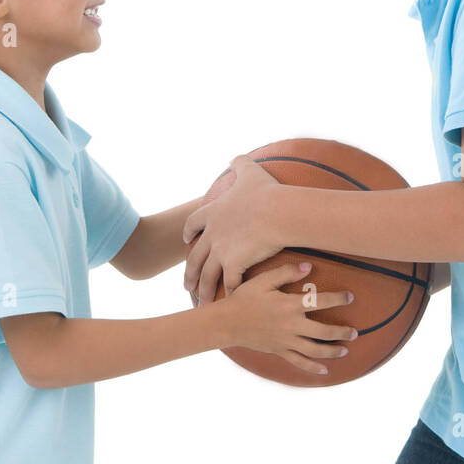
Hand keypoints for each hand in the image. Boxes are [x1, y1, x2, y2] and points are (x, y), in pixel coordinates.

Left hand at [182, 154, 283, 303]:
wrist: (278, 212)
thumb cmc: (268, 192)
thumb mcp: (250, 172)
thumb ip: (240, 163)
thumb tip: (235, 158)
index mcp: (214, 213)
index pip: (193, 224)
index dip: (189, 233)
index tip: (186, 242)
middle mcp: (213, 234)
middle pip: (195, 257)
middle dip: (190, 272)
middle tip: (186, 284)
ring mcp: (221, 251)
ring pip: (207, 276)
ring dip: (204, 291)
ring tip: (201, 304)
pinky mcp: (234, 265)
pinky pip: (229, 285)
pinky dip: (228, 296)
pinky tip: (228, 305)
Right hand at [219, 261, 356, 375]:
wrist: (227, 322)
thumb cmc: (245, 298)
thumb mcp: (264, 280)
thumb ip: (287, 272)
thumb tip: (309, 267)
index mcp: (290, 305)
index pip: (320, 301)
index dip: (338, 299)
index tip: (350, 297)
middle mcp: (292, 325)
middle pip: (324, 331)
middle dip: (341, 332)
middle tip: (355, 332)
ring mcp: (286, 340)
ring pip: (315, 350)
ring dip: (332, 351)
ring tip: (344, 350)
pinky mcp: (279, 351)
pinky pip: (299, 362)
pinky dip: (313, 367)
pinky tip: (325, 371)